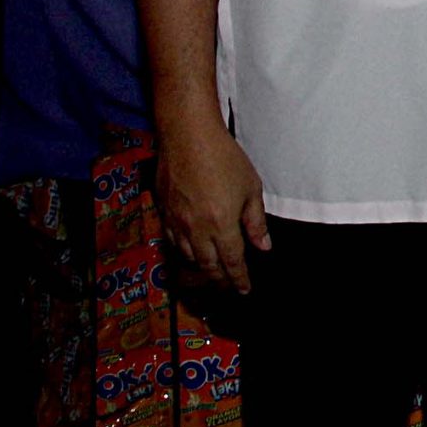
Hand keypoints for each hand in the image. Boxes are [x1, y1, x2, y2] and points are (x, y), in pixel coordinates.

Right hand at [157, 120, 270, 293]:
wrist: (188, 137)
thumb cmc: (224, 158)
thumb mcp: (251, 188)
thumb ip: (256, 221)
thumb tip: (263, 246)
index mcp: (222, 226)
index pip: (232, 262)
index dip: (239, 279)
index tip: (244, 290)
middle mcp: (197, 230)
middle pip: (208, 266)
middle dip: (220, 280)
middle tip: (229, 287)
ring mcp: (177, 222)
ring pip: (188, 257)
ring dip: (201, 269)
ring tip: (212, 273)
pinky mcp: (164, 212)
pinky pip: (172, 242)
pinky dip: (183, 252)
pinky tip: (190, 251)